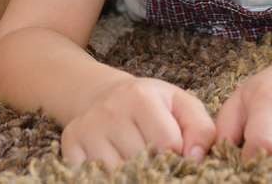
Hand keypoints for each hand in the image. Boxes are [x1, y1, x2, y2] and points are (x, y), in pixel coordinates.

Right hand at [60, 76, 214, 167]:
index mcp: (141, 97)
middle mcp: (110, 111)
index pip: (167, 145)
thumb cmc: (151, 105)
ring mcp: (87, 129)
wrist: (103, 95)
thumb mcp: (181, 105)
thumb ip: (201, 129)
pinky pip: (91, 177)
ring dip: (132, 175)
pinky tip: (117, 169)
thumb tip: (195, 158)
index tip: (177, 155)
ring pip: (116, 173)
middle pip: (141, 161)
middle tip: (156, 162)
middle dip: (155, 169)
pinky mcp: (70, 145)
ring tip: (138, 164)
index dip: (177, 157)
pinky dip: (107, 177)